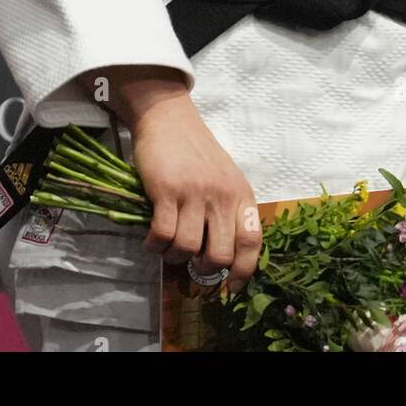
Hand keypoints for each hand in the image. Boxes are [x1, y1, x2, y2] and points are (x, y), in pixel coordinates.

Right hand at [81, 66, 261, 294]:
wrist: (169, 118)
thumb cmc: (196, 152)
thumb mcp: (225, 179)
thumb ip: (228, 211)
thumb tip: (223, 257)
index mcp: (240, 195)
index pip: (252, 242)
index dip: (244, 272)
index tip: (232, 288)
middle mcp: (222, 196)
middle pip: (220, 254)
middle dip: (203, 269)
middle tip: (190, 264)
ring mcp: (194, 193)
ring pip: (188, 248)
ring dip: (175, 257)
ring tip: (168, 248)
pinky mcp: (167, 190)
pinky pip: (162, 235)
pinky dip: (155, 246)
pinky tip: (152, 240)